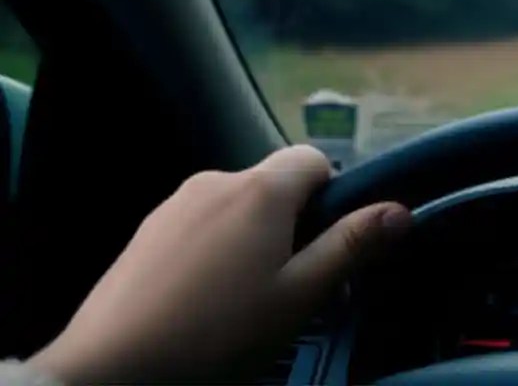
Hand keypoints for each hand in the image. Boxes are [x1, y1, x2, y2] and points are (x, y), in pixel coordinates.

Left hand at [30, 145, 411, 384]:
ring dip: (253, 241)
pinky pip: (200, 227)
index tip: (329, 246)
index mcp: (261, 190)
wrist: (111, 370)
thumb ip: (351, 247)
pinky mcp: (146, 232)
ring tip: (244, 302)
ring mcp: (174, 205)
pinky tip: (204, 303)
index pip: (314, 159)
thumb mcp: (299, 297)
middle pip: (274, 185)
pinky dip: (215, 253)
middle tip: (292, 287)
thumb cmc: (217, 335)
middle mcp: (217, 181)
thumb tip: (400, 210)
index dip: (333, 196)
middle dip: (293, 225)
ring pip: (237, 208)